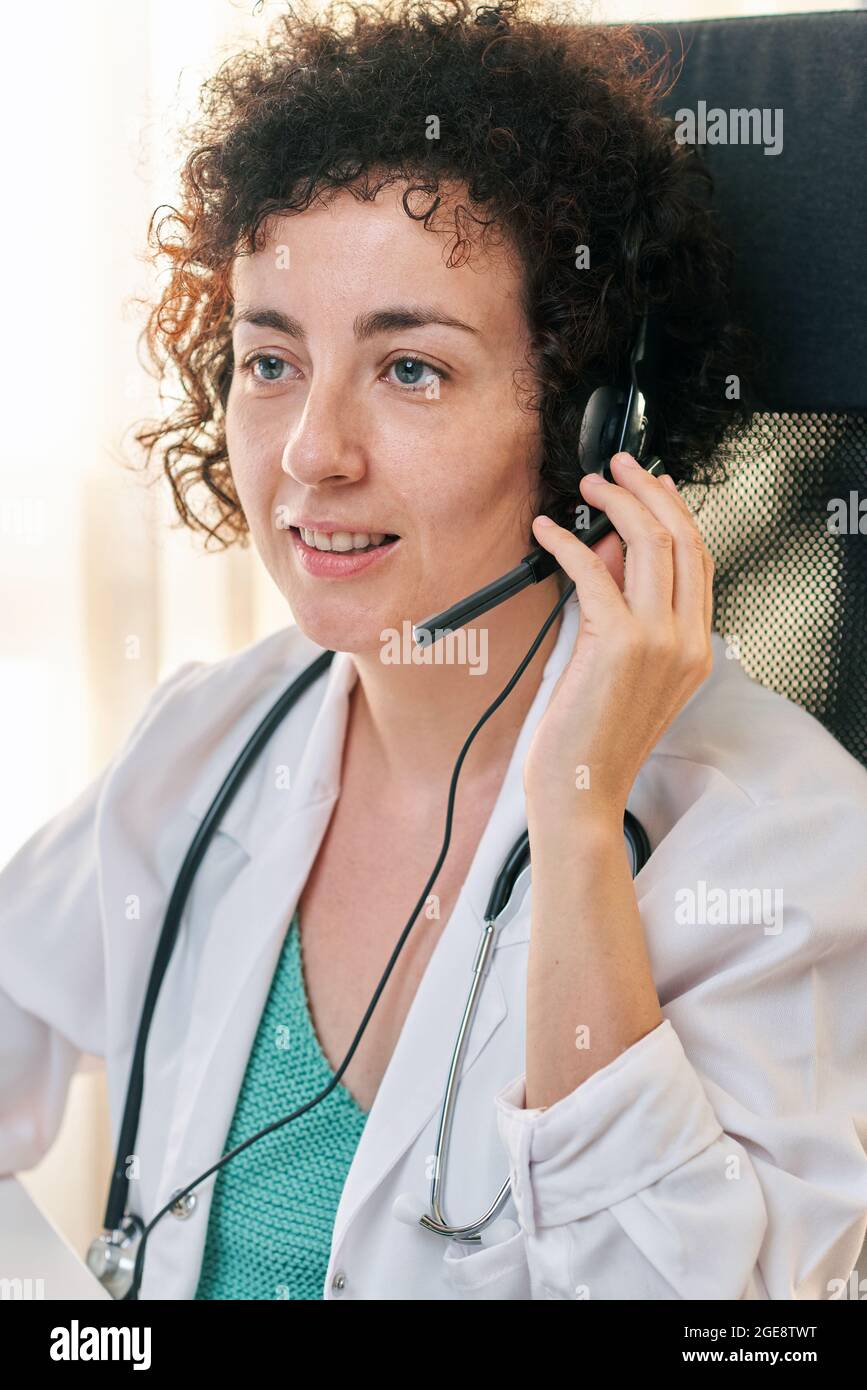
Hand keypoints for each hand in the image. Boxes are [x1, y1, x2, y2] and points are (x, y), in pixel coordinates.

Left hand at [522, 452, 714, 825]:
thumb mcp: (618, 668)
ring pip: (649, 544)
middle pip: (681, 540)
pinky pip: (595, 572)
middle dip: (648, 491)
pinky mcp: (619, 644)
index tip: (651, 486)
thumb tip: (607, 549)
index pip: (698, 561)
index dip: (674, 513)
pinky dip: (567, 543)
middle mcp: (686, 641)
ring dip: (614, 504)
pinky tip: (547, 533)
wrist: (582, 791)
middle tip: (618, 467)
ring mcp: (659, 642)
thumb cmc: (592, 740)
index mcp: (695, 649)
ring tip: (587, 488)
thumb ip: (622, 609)